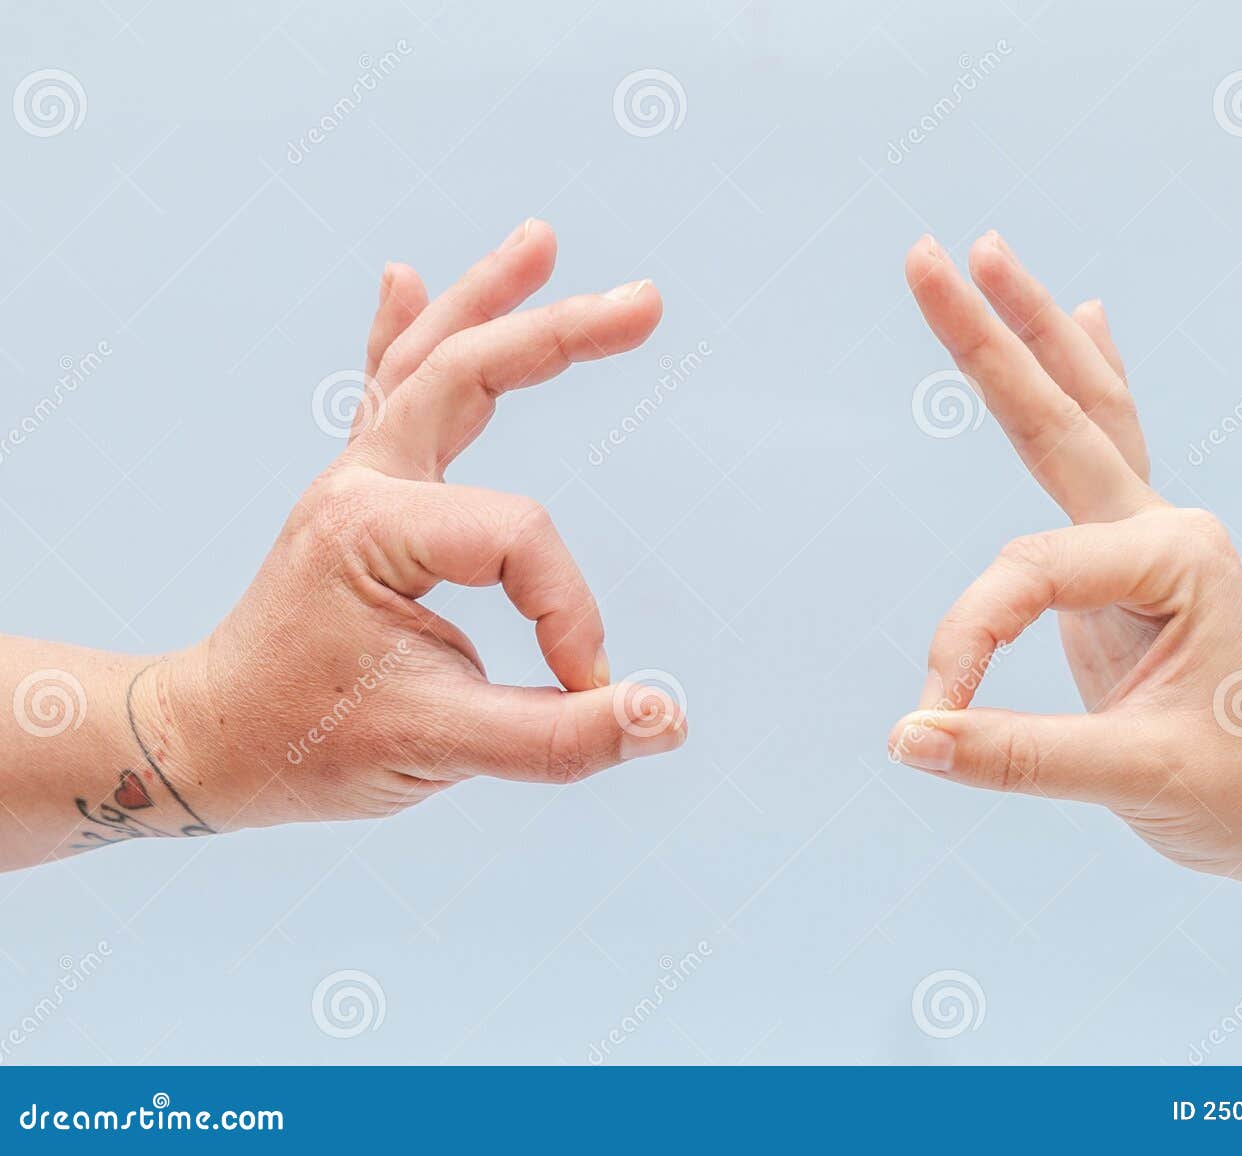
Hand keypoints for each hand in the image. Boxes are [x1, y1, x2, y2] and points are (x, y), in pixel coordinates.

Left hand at [155, 220, 686, 833]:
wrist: (209, 746)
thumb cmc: (308, 747)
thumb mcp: (439, 750)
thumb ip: (560, 738)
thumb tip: (669, 719)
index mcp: (374, 528)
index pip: (518, 539)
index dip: (570, 615)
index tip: (585, 689)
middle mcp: (361, 483)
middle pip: (468, 372)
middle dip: (561, 333)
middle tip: (648, 303)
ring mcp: (355, 478)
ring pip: (425, 360)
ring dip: (487, 299)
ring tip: (541, 240)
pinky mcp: (359, 493)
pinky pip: (383, 392)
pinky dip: (401, 333)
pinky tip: (406, 275)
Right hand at [887, 232, 1241, 905]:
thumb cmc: (1237, 796)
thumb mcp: (1137, 782)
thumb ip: (1016, 758)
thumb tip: (907, 738)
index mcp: (1176, 561)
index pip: (1025, 577)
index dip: (964, 643)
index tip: (931, 720)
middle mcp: (1165, 526)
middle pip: (1060, 415)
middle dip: (989, 337)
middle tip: (927, 252)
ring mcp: (1149, 531)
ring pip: (1083, 411)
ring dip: (1032, 333)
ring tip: (991, 252)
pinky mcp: (1128, 554)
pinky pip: (1104, 442)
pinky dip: (1089, 374)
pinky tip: (1091, 312)